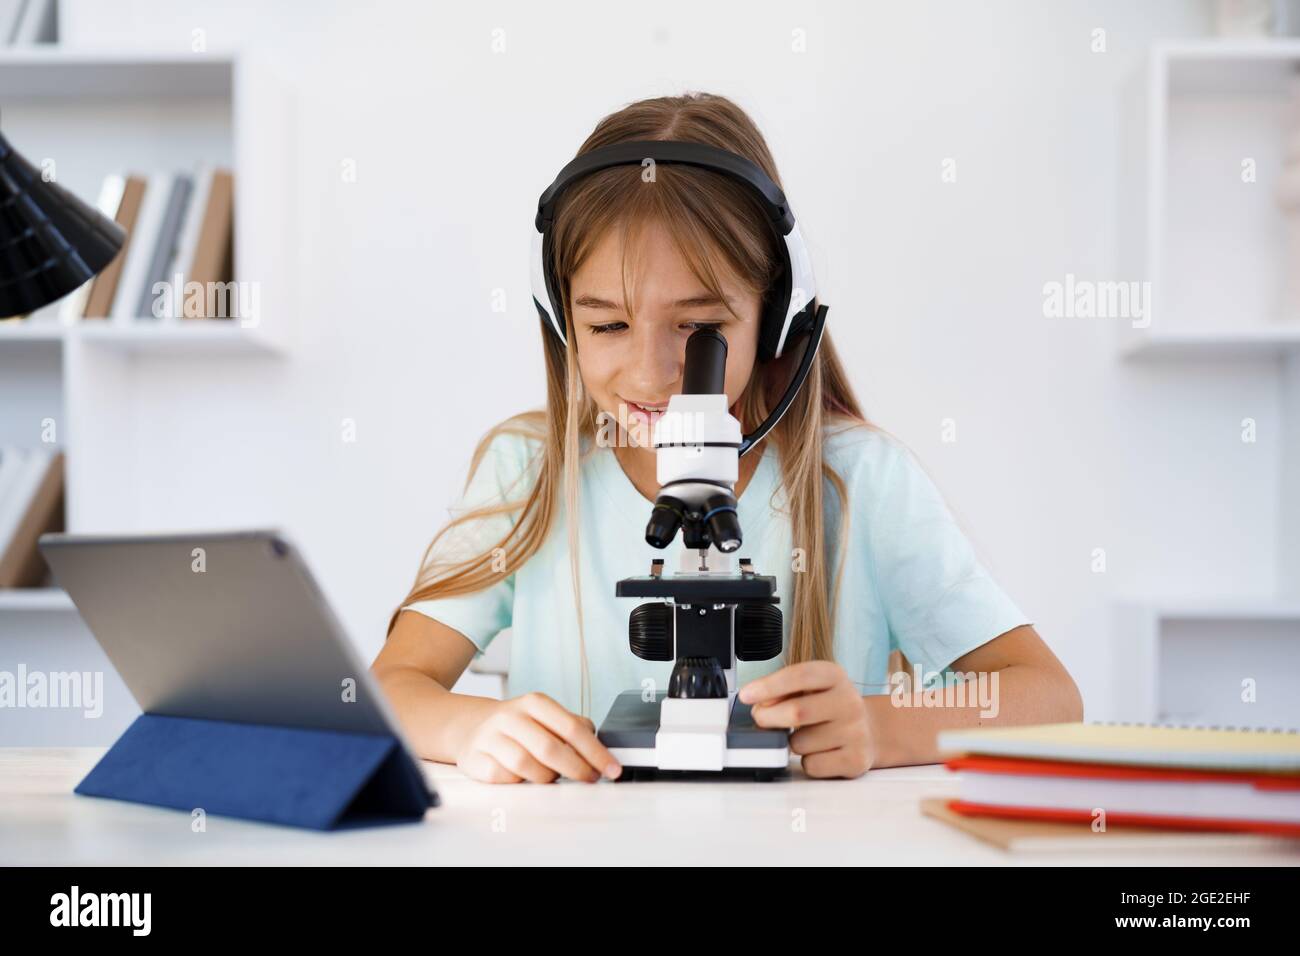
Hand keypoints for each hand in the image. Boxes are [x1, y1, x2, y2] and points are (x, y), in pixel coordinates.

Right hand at [455, 691, 622, 783]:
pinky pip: (506, 779)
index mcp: (534, 703)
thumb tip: (601, 749)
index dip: (596, 752)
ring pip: (527, 767)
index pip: (572, 728)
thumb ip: (573, 728)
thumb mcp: (546, 716)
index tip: (612, 768)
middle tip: (590, 778)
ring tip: (551, 776)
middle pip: (550, 749)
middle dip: (577, 769)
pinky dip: (520, 782)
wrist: (470, 726)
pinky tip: (523, 777)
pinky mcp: (475, 759)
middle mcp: (511, 717)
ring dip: (546, 777)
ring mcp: (490, 738)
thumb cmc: (518, 726)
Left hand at [739, 661, 875, 778]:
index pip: (800, 675)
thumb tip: (760, 706)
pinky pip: (812, 765)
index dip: (769, 685)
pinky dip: (806, 761)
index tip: (746, 695)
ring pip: (800, 743)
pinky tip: (819, 752)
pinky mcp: (856, 760)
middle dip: (769, 718)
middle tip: (761, 719)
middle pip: (797, 711)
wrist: (869, 731)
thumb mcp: (809, 687)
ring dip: (790, 743)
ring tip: (805, 736)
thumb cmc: (828, 706)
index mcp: (834, 676)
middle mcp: (849, 702)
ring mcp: (856, 732)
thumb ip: (783, 691)